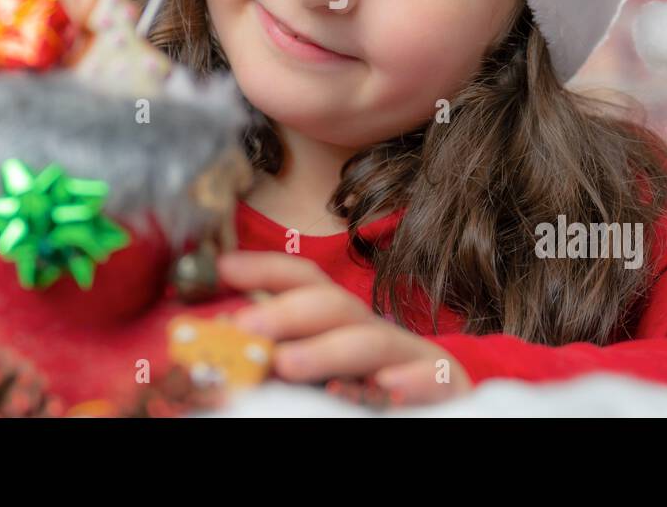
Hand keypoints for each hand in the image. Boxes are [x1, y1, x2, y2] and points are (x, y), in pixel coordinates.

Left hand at [217, 249, 473, 405]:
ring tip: (288, 363)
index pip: (304, 281)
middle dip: (287, 311)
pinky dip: (412, 381)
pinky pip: (432, 378)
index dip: (266, 268)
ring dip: (328, 350)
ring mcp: (407, 355)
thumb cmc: (369, 384)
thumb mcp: (320, 363)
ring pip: (370, 341)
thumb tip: (221, 344)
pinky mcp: (443, 383)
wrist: (444, 400)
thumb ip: (278, 352)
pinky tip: (388, 387)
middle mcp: (371, 329)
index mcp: (339, 320)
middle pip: (332, 305)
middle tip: (244, 327)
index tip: (223, 267)